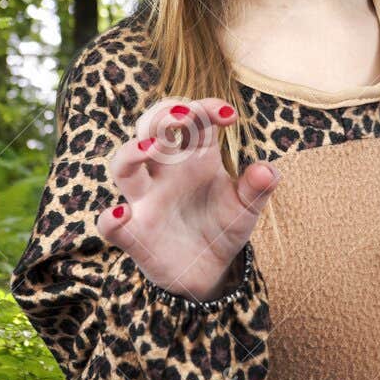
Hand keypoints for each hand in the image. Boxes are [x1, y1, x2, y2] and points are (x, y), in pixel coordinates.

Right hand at [97, 96, 278, 301]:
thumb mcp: (246, 208)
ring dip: (132, 152)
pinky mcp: (133, 233)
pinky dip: (111, 218)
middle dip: (162, 116)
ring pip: (123, 166)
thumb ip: (257, 188)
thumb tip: (267, 170)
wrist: (210, 272)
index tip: (228, 114)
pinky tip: (122, 214)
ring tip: (150, 147)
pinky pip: (111, 224)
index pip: (195, 120)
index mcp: (196, 156)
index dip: (206, 108)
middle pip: (152, 130)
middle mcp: (166, 171)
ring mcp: (146, 200)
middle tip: (182, 115)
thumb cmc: (224, 227)